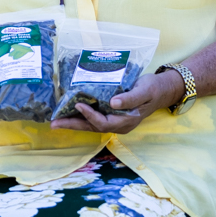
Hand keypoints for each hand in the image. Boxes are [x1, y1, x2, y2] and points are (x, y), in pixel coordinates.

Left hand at [49, 70, 183, 133]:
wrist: (160, 90)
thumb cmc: (152, 89)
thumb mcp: (143, 91)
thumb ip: (129, 98)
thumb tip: (113, 103)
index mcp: (126, 121)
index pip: (104, 122)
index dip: (90, 115)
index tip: (79, 105)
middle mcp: (118, 124)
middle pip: (92, 127)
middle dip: (73, 125)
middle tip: (54, 124)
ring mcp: (114, 121)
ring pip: (90, 125)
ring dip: (73, 123)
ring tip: (56, 121)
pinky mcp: (111, 114)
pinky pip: (94, 118)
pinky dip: (81, 116)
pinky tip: (69, 112)